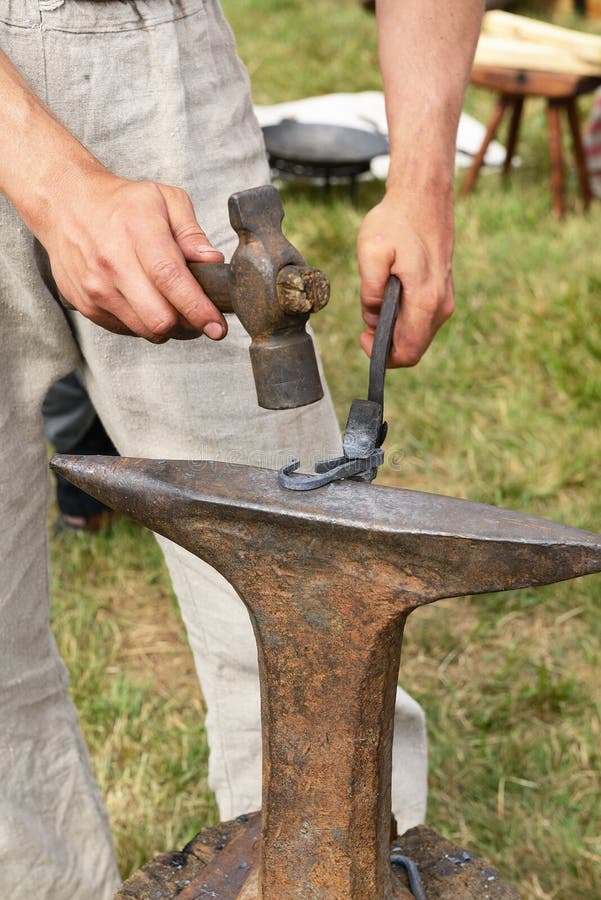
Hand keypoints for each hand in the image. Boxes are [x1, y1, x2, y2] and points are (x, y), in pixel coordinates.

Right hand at [38, 166, 225, 342]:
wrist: (65, 205)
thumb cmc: (121, 203)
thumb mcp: (165, 200)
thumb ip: (192, 232)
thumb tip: (212, 262)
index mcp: (137, 231)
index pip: (170, 279)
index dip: (198, 308)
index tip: (217, 326)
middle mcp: (113, 263)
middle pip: (159, 318)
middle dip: (188, 325)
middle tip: (200, 316)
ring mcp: (96, 287)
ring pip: (145, 330)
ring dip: (168, 327)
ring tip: (175, 307)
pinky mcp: (86, 305)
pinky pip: (127, 330)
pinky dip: (144, 324)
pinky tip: (147, 302)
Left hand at [356, 187, 454, 365]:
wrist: (423, 197)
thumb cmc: (395, 221)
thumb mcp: (370, 252)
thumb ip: (369, 291)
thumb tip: (372, 317)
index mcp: (425, 301)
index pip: (407, 353)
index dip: (381, 355)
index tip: (363, 337)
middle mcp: (441, 306)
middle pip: (413, 349)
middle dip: (387, 343)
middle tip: (367, 320)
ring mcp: (445, 300)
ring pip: (417, 335)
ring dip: (394, 329)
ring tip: (377, 301)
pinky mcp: (443, 292)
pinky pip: (422, 320)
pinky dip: (403, 317)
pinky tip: (390, 295)